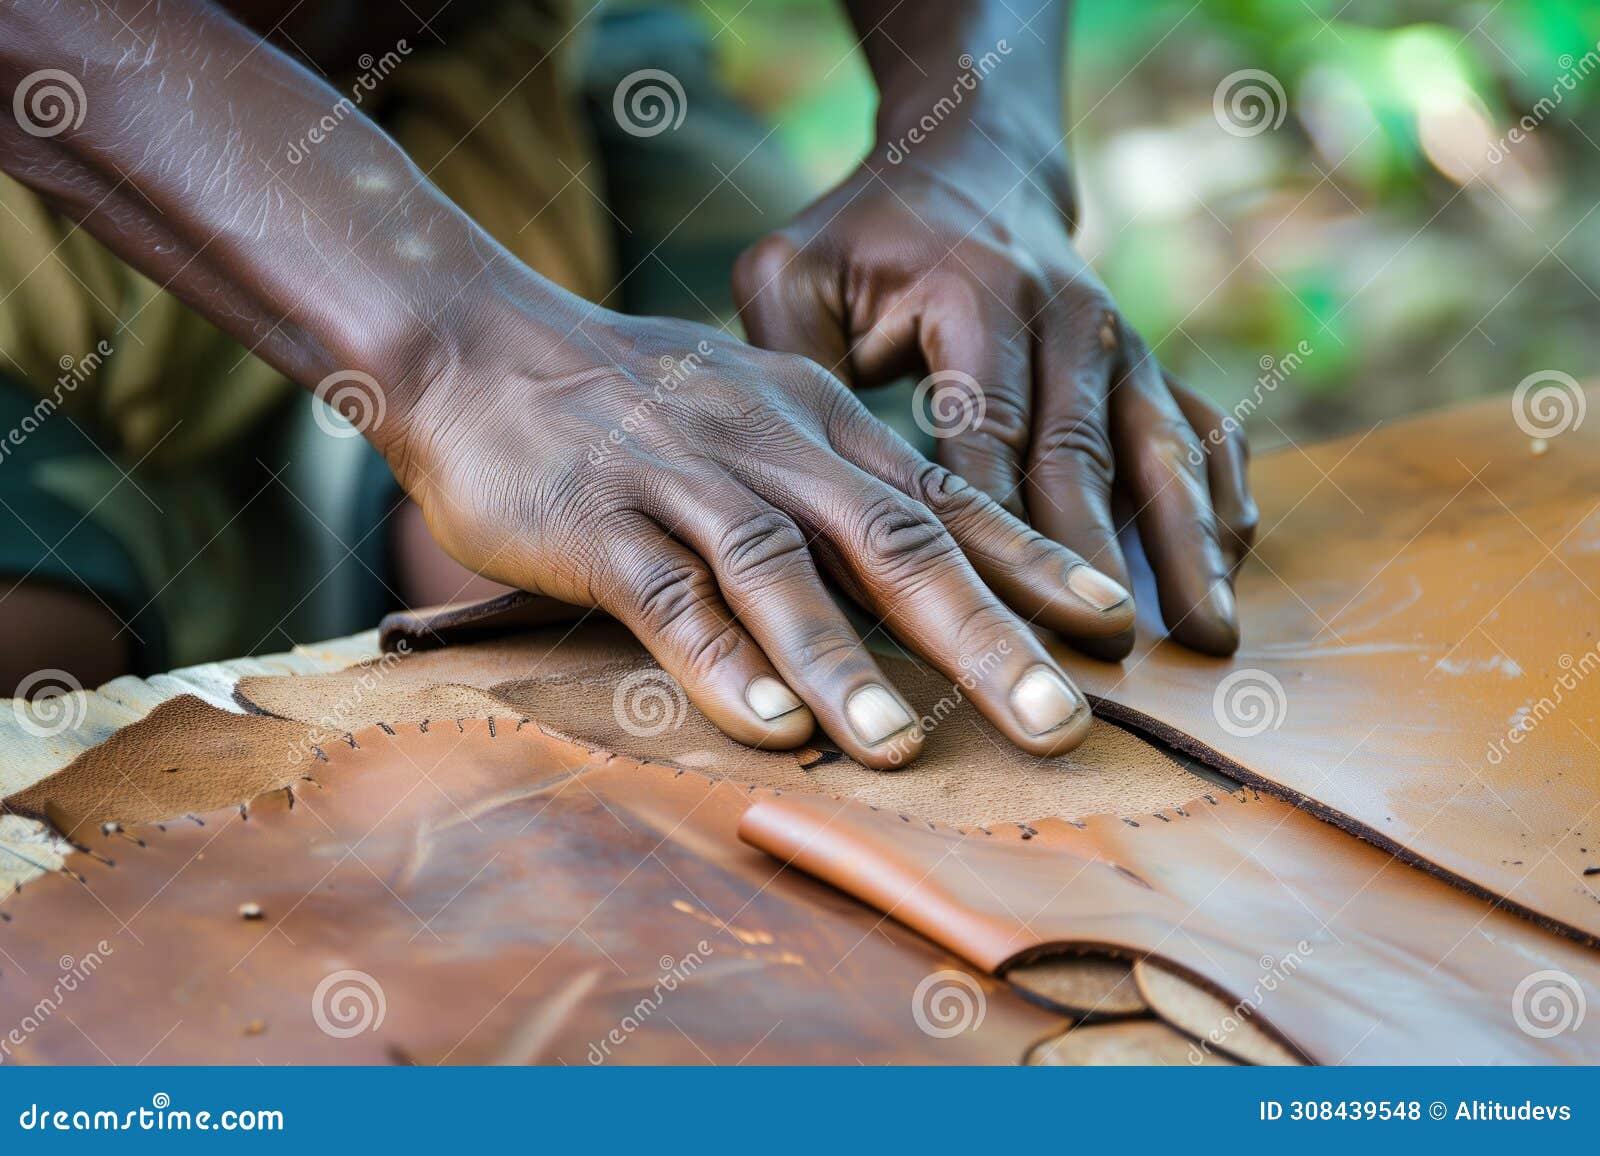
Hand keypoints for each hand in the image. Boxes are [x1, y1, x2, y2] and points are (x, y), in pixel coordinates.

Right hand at [383, 289, 1134, 768]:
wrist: (476, 342)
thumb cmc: (632, 394)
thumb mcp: (756, 407)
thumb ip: (832, 477)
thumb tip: (922, 556)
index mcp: (819, 421)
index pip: (946, 496)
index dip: (1032, 562)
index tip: (1111, 622)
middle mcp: (768, 445)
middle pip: (893, 541)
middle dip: (983, 634)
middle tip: (1061, 719)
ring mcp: (680, 479)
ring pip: (779, 570)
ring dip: (846, 661)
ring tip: (906, 743)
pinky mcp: (593, 521)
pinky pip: (664, 594)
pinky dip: (719, 659)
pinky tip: (769, 722)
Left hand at [732, 134, 1256, 657]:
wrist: (970, 161)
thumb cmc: (865, 233)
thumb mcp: (796, 271)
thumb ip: (789, 364)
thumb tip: (787, 478)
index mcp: (978, 296)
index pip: (987, 436)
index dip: (995, 535)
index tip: (998, 624)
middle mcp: (1068, 317)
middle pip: (1086, 459)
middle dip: (1095, 567)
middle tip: (1105, 666)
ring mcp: (1123, 339)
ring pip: (1167, 452)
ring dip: (1190, 547)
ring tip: (1207, 639)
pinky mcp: (1150, 360)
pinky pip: (1206, 430)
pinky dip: (1223, 499)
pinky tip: (1229, 572)